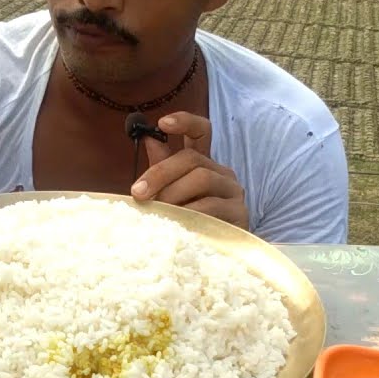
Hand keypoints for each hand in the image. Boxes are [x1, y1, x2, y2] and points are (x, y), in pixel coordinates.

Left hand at [129, 112, 247, 229]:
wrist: (211, 256)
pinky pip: (211, 206)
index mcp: (203, 164)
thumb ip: (161, 167)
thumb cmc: (186, 222)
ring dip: (173, 194)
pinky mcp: (239, 212)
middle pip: (192, 158)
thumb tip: (147, 137)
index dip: (184, 122)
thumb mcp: (169, 193)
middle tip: (139, 193)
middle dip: (161, 173)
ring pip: (202, 178)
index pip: (201, 131)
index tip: (162, 123)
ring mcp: (233, 191)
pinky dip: (189, 212)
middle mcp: (221, 172)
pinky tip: (178, 222)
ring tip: (159, 211)